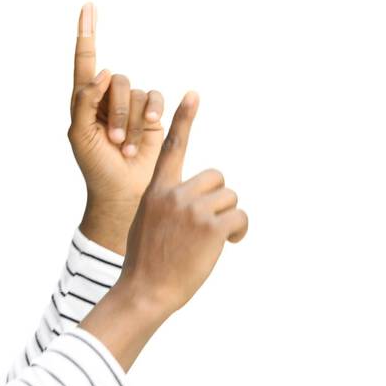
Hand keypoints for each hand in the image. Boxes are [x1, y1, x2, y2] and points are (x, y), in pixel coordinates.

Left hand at [69, 2, 165, 236]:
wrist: (121, 190)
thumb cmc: (95, 165)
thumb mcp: (79, 133)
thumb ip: (84, 99)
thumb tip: (104, 72)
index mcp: (86, 99)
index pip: (86, 60)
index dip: (87, 34)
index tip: (88, 6)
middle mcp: (110, 98)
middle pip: (117, 81)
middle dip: (116, 112)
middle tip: (111, 140)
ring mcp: (133, 106)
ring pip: (138, 92)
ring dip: (132, 122)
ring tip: (125, 146)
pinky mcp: (154, 116)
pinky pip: (157, 99)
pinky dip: (156, 111)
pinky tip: (160, 118)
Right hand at [119, 88, 248, 318]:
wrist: (145, 291)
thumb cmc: (147, 262)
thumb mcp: (148, 221)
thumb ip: (167, 203)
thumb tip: (195, 201)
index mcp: (157, 189)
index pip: (172, 147)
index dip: (184, 119)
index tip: (193, 94)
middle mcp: (174, 194)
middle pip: (216, 178)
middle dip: (219, 200)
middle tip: (210, 226)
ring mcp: (193, 210)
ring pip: (230, 199)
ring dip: (229, 219)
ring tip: (214, 240)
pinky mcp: (211, 228)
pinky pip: (240, 218)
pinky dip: (239, 232)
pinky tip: (229, 244)